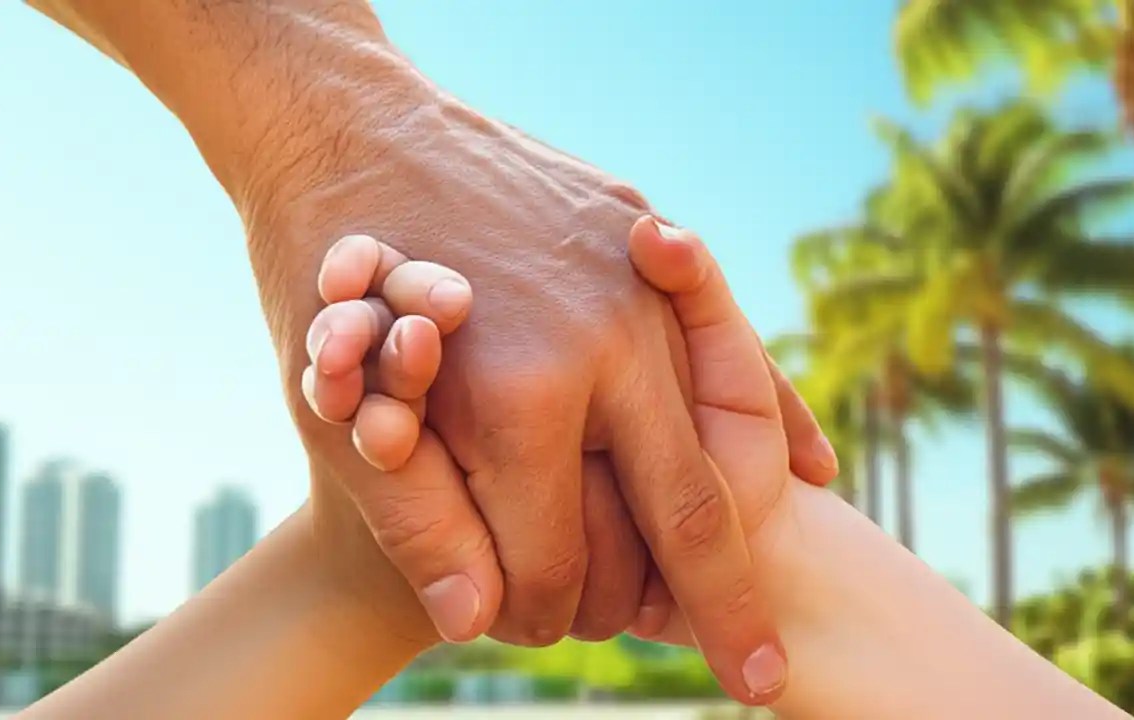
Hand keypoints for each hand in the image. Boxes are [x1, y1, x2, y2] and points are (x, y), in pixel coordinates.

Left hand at [243, 64, 833, 703]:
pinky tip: (810, 474)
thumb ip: (418, 523)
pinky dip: (776, 419)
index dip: (544, 618)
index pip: (558, 565)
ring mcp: (638, 285)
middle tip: (759, 677)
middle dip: (721, 616)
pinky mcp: (645, 242)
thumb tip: (481, 623)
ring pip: (721, 439)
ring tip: (757, 596)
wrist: (349, 128)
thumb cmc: (323, 282)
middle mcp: (604, 344)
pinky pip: (729, 351)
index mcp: (519, 399)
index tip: (538, 629)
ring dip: (740, 527)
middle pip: (686, 521)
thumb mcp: (336, 413)